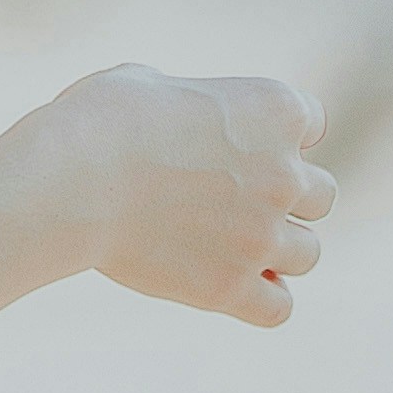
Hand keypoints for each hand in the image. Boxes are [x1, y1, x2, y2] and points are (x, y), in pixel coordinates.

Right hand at [6, 63, 334, 324]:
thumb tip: (188, 124)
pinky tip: (228, 284)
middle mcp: (285, 174)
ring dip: (278, 250)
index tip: (235, 142)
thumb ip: (195, 108)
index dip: (276, 134)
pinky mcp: (230, 288)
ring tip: (228, 244)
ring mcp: (262, 236)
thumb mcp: (154, 84)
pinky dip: (262, 300)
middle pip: (322, 195)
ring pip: (309, 254)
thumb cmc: (100, 120)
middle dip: (285, 197)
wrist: (71, 181)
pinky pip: (279, 308)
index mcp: (276, 108)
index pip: (313, 123)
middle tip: (231, 198)